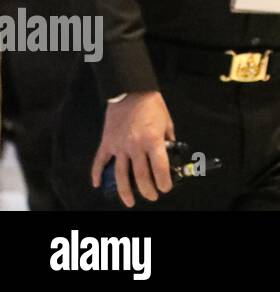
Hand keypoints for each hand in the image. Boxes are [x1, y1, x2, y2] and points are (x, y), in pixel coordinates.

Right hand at [91, 91, 174, 207]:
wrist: (131, 90)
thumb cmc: (151, 105)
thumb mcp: (167, 122)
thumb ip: (168, 139)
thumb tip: (171, 152)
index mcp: (152, 141)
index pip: (159, 168)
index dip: (164, 182)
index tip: (165, 188)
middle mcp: (135, 146)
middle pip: (140, 176)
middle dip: (147, 190)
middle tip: (152, 196)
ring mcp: (119, 146)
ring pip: (120, 174)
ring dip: (125, 191)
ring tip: (129, 201)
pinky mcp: (107, 143)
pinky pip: (100, 162)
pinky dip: (96, 174)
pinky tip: (97, 185)